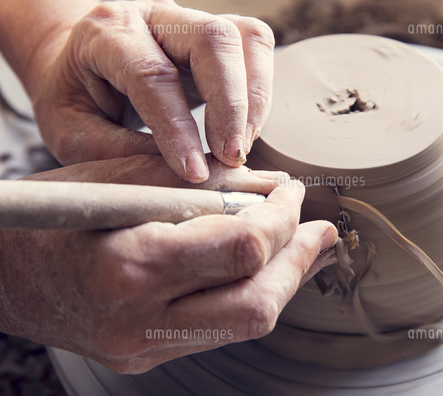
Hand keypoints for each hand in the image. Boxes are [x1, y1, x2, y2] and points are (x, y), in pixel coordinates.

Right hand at [0, 155, 337, 372]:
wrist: (0, 274)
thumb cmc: (51, 217)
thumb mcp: (121, 177)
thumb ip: (199, 178)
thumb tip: (265, 185)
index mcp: (132, 264)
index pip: (243, 247)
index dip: (282, 217)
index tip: (291, 192)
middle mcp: (141, 319)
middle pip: (257, 303)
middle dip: (300, 261)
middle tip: (321, 230)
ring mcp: (144, 346)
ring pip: (245, 324)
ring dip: (285, 282)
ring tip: (307, 250)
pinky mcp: (146, 355)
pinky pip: (217, 328)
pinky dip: (249, 295)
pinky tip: (262, 271)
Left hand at [29, 0, 274, 182]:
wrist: (78, 69)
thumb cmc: (75, 102)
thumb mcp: (75, 136)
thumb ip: (122, 154)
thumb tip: (182, 177)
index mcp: (105, 34)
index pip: (152, 74)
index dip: (178, 127)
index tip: (195, 172)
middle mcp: (152, 15)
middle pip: (211, 40)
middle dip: (230, 105)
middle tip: (232, 158)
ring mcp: (189, 18)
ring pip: (244, 36)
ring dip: (254, 97)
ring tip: (241, 145)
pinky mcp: (217, 32)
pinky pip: (255, 46)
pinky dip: (260, 89)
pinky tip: (245, 127)